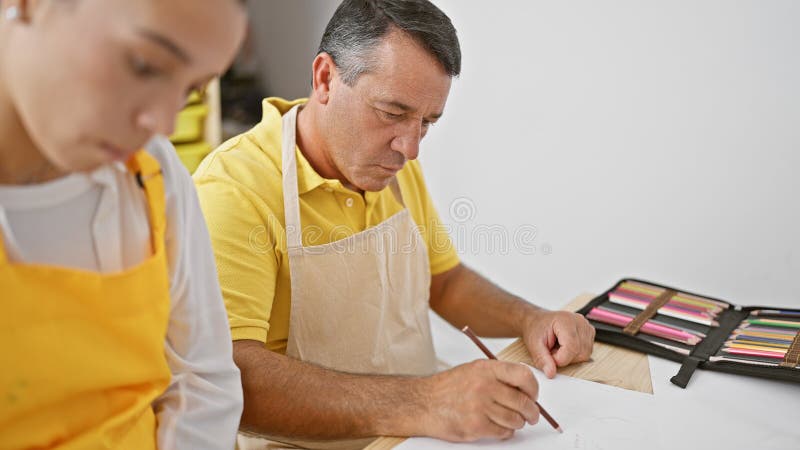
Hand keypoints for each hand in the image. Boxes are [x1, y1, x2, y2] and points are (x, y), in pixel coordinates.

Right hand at [418, 359, 539, 441]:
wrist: (423, 403)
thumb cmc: (448, 388)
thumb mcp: (473, 370)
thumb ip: (498, 376)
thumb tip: (526, 390)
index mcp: (486, 369)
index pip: (523, 375)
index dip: (533, 388)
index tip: (533, 395)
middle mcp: (484, 385)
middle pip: (522, 401)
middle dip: (532, 412)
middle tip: (532, 415)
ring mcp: (479, 406)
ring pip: (515, 420)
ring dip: (518, 423)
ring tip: (512, 421)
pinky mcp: (475, 426)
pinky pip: (503, 432)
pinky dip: (505, 432)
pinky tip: (498, 427)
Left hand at [522, 310, 594, 377]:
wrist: (537, 320)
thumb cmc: (535, 328)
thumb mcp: (534, 344)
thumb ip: (542, 359)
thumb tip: (551, 373)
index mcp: (566, 321)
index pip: (572, 349)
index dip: (559, 359)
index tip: (549, 355)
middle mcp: (580, 322)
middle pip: (580, 353)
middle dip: (565, 358)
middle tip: (552, 350)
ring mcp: (586, 327)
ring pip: (585, 355)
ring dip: (570, 357)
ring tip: (558, 348)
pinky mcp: (589, 333)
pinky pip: (586, 352)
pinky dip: (575, 354)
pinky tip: (565, 347)